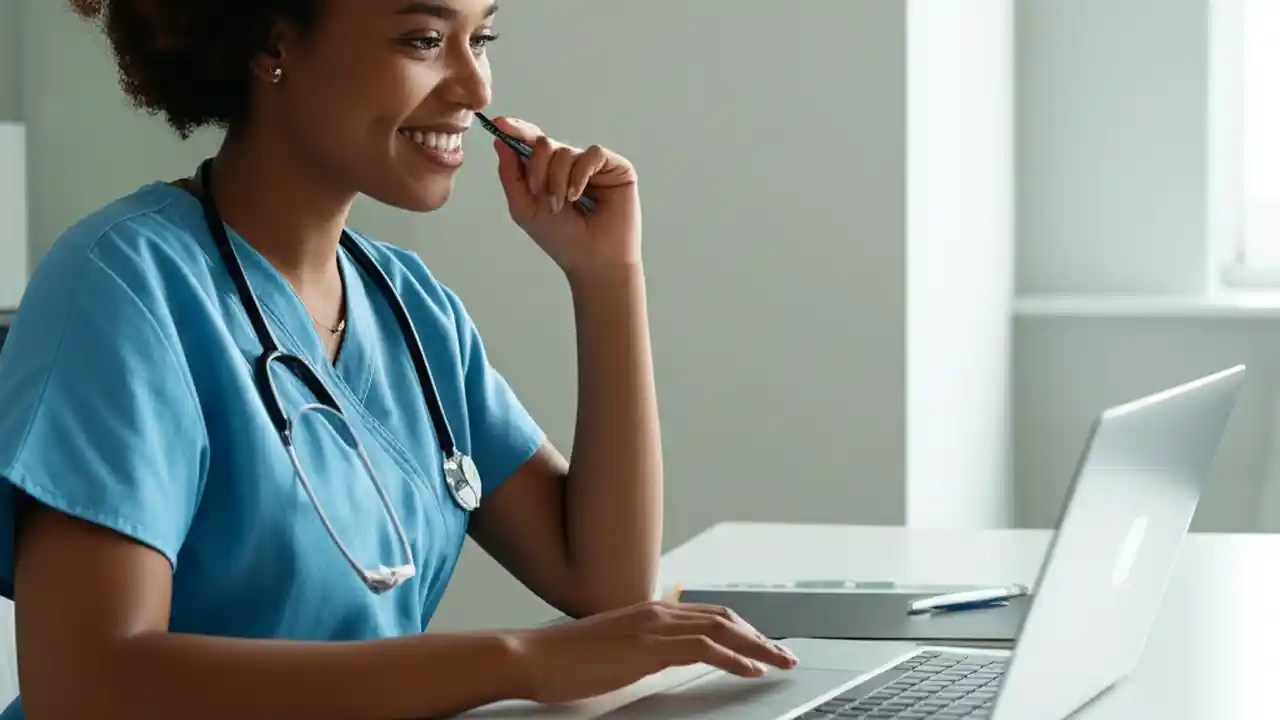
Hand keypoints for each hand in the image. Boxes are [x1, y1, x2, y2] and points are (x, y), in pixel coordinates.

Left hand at [490, 117, 641, 279]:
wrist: (593, 260)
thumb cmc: (562, 240)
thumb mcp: (524, 209)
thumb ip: (510, 175)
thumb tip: (500, 141)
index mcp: (548, 172)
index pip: (531, 143)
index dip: (516, 130)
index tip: (499, 124)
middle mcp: (569, 165)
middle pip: (544, 144)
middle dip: (536, 168)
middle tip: (539, 193)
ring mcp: (592, 165)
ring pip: (565, 151)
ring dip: (557, 180)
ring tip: (562, 205)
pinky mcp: (615, 167)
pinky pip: (592, 154)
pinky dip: (580, 175)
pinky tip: (578, 196)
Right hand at [509, 600, 798, 705]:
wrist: (533, 657)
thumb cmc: (564, 660)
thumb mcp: (613, 652)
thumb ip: (640, 651)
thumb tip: (657, 662)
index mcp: (649, 611)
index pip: (707, 615)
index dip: (741, 629)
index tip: (762, 645)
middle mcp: (657, 611)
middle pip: (724, 617)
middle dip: (759, 636)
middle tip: (784, 654)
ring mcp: (654, 626)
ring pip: (722, 629)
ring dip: (758, 646)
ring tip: (780, 662)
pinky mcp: (650, 647)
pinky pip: (705, 649)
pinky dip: (735, 658)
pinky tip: (751, 670)